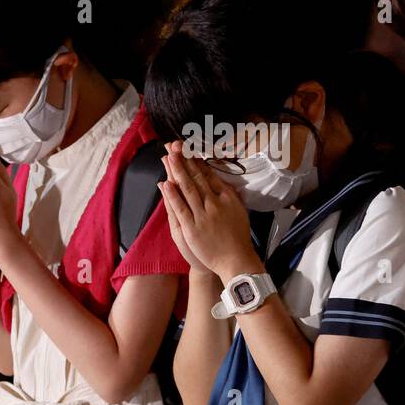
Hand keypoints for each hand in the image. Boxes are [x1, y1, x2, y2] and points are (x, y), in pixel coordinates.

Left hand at [158, 141, 260, 281]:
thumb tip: (218, 179)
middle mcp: (215, 203)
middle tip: (174, 144)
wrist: (235, 260)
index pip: (209, 175)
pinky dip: (173, 196)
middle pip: (197, 178)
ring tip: (169, 156)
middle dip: (184, 160)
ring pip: (188, 189)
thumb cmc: (237, 236)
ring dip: (177, 171)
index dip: (196, 160)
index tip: (187, 148)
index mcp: (226, 197)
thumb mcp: (238, 210)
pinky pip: (181, 209)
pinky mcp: (192, 228)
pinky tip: (166, 183)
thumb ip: (227, 194)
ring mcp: (203, 216)